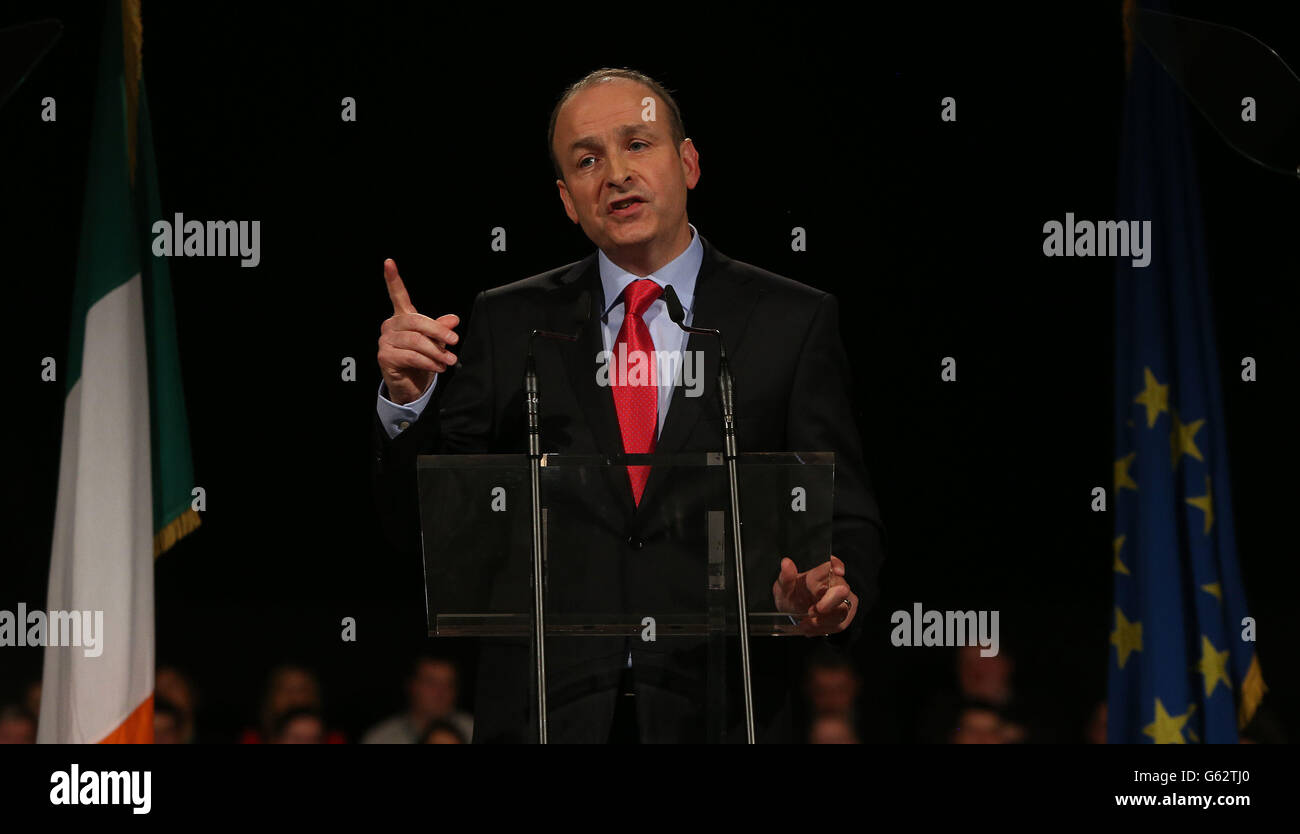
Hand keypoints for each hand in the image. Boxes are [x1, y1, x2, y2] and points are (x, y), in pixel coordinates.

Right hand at [377, 258, 459, 404]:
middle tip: (455, 341)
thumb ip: (442, 329)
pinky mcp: (385, 356)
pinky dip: (428, 362)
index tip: (389, 262)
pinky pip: (411, 356)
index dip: (393, 279)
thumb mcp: (436, 342)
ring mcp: (385, 340)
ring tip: (449, 361)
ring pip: (416, 341)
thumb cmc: (422, 360)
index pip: (397, 295)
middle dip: (438, 331)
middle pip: (416, 322)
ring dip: (436, 352)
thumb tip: (454, 319)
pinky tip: (438, 367)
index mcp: (402, 317)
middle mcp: (390, 325)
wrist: (411, 386)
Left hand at [772, 555, 857, 635]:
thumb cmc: (792, 598)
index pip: (833, 564)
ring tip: (805, 622)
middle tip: (812, 611)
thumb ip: (786, 577)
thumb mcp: (783, 589)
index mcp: (820, 572)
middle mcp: (835, 584)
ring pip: (842, 611)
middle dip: (829, 602)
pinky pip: (839, 624)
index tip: (838, 571)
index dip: (837, 565)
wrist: (794, 617)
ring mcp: (843, 600)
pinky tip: (811, 627)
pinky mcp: (844, 617)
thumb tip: (786, 563)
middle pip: (842, 590)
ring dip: (822, 620)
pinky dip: (822, 628)